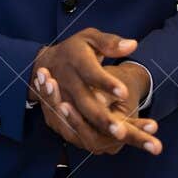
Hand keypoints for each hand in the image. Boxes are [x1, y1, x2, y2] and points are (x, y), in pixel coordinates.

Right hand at [30, 30, 160, 154]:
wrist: (45, 62)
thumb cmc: (75, 50)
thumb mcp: (90, 38)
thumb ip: (110, 42)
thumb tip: (132, 45)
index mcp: (74, 60)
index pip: (90, 73)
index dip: (106, 83)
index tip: (124, 93)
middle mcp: (65, 83)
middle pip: (86, 105)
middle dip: (104, 119)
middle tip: (123, 131)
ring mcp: (60, 101)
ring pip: (80, 123)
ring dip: (101, 132)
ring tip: (123, 135)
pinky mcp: (56, 116)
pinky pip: (74, 132)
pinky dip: (93, 137)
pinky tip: (115, 139)